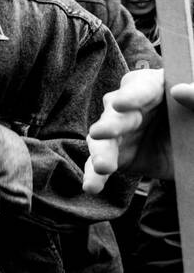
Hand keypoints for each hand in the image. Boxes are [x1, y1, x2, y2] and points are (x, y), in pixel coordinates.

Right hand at [84, 68, 193, 192]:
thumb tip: (181, 90)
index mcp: (155, 88)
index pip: (140, 86)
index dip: (131, 95)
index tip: (121, 104)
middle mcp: (133, 107)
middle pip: (115, 114)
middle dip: (109, 125)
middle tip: (101, 134)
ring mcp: (122, 132)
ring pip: (102, 140)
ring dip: (99, 152)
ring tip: (102, 167)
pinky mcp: (118, 156)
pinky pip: (100, 164)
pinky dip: (94, 175)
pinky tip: (91, 185)